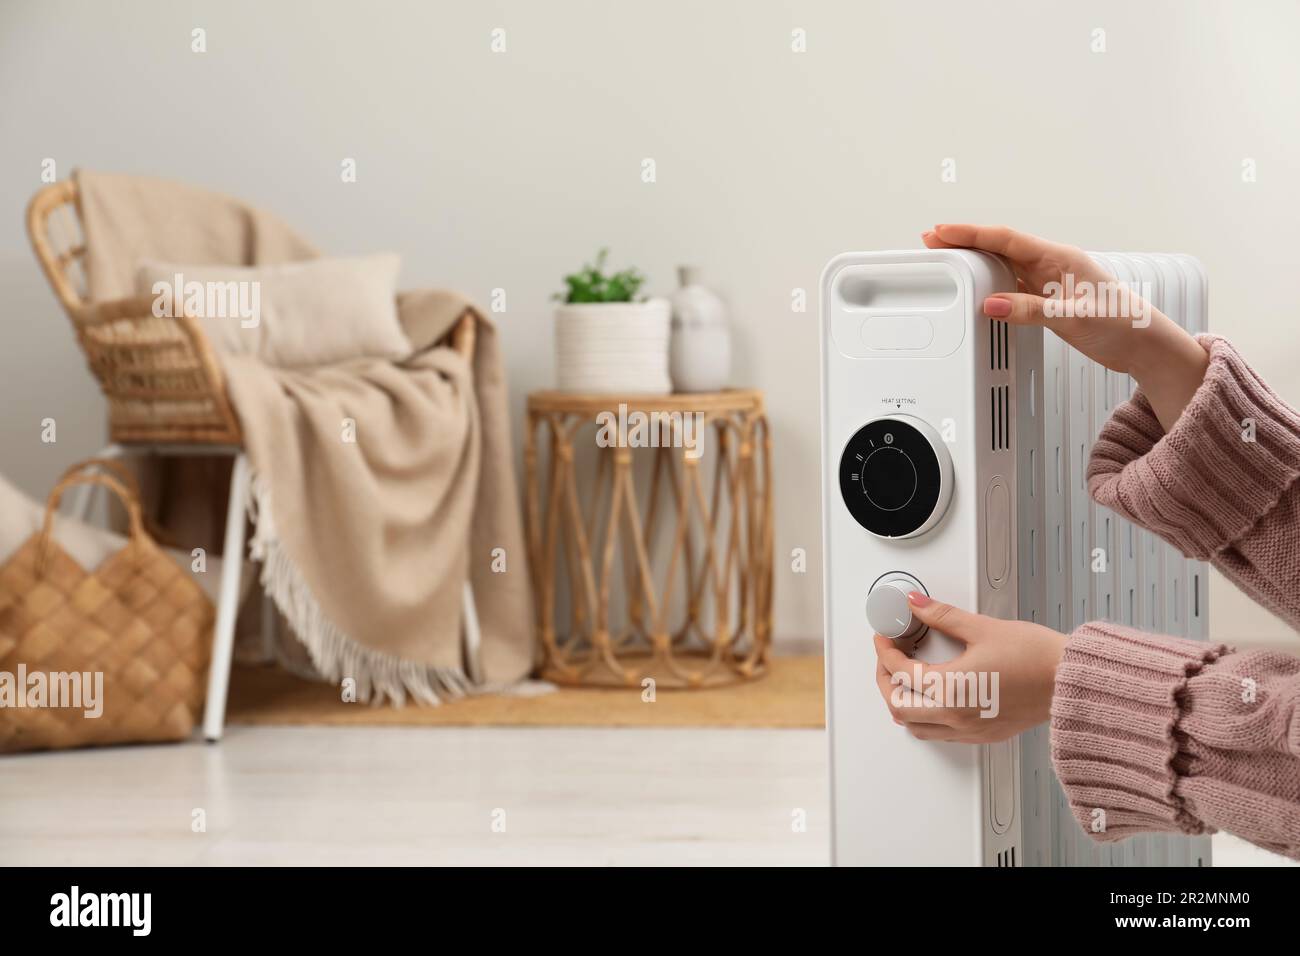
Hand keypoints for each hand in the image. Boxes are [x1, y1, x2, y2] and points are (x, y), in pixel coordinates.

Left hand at [872, 591, 1066, 743]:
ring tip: (904, 681)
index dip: (885, 652)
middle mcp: (956, 716)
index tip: (883, 638)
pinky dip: (925, 719)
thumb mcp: (983, 628)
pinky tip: (932, 699)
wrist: (1070, 682)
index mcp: (951, 688)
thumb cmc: (1036, 657)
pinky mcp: (983, 735)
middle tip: (887, 660)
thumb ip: (942, 615)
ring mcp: (969, 730)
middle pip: (898, 707)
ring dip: (902, 705)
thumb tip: (917, 604)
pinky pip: (940, 735)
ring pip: (916, 728)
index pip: (899, 673)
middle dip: (885, 681)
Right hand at [922, 223, 1208, 430]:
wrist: (1143, 345)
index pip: (1006, 238)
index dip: (971, 233)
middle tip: (933, 242)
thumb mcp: (1072, 317)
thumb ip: (1030, 310)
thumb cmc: (1122, 324)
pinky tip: (976, 288)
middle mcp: (1052, 265)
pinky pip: (1011, 285)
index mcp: (1059, 258)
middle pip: (999, 246)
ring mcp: (1049, 282)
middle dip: (964, 242)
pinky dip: (989, 284)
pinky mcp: (1047, 300)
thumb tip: (991, 304)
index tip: (943, 231)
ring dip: (975, 262)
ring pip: (1003, 265)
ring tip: (946, 260)